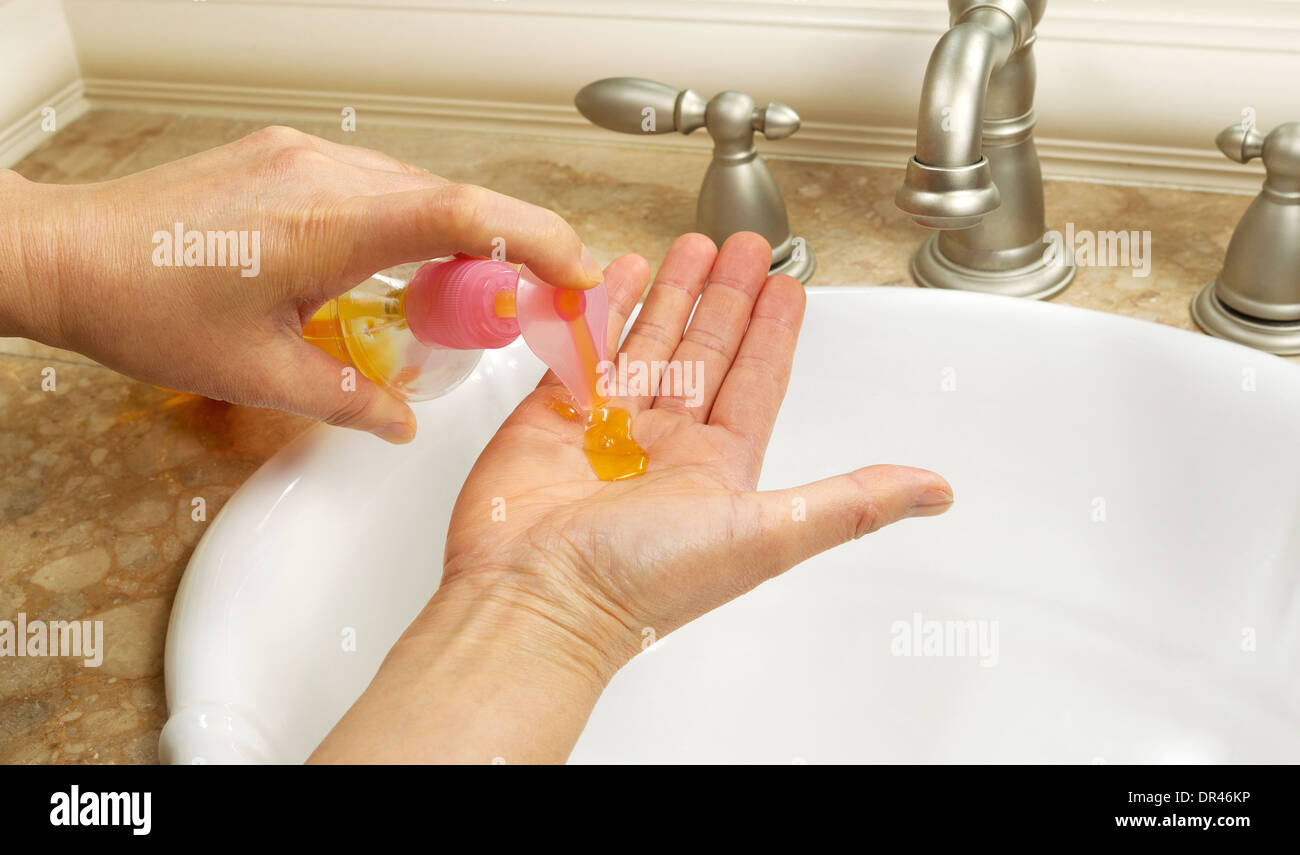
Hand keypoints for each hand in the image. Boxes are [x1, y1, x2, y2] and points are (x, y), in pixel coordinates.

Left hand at [0, 126, 603, 441]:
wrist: (63, 253)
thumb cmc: (141, 303)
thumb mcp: (258, 376)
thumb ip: (350, 402)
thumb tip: (400, 421)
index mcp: (326, 223)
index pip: (465, 214)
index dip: (536, 239)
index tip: (578, 274)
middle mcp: (323, 174)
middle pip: (454, 202)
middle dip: (506, 253)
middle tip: (526, 309)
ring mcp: (304, 159)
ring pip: (419, 192)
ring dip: (455, 242)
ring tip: (456, 302)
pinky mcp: (289, 160)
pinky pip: (380, 187)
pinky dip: (411, 228)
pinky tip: (394, 274)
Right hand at [312, 232, 952, 762]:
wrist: (535, 597)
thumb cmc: (641, 581)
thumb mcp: (767, 535)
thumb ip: (851, 501)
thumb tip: (934, 492)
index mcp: (717, 469)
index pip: (756, 381)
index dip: (774, 332)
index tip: (790, 287)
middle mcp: (664, 446)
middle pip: (705, 352)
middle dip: (726, 297)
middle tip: (744, 246)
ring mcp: (605, 428)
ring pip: (649, 344)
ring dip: (672, 294)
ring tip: (691, 246)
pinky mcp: (550, 417)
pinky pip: (584, 350)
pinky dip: (602, 311)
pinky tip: (620, 275)